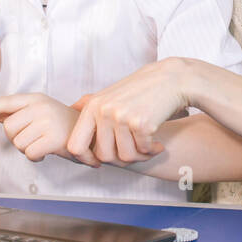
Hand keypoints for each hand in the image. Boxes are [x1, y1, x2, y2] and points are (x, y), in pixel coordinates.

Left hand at [0, 92, 81, 162]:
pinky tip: (47, 151)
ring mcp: (48, 121)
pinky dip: (36, 157)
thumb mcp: (40, 113)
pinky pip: (30, 153)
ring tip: (42, 143)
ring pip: (18, 143)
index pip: (6, 102)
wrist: (90, 133)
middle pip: (9, 128)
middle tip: (33, 138)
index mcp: (35, 99)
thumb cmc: (61, 124)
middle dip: (17, 138)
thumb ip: (17, 113)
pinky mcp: (54, 138)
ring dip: (28, 149)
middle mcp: (40, 106)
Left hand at [65, 59, 190, 165]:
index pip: (75, 145)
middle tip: (133, 153)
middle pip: (103, 155)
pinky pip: (142, 150)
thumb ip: (88, 104)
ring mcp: (122, 116)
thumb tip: (70, 110)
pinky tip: (157, 143)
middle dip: (120, 160)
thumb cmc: (140, 88)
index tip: (97, 163)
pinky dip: (151, 150)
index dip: (85, 159)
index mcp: (92, 106)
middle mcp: (104, 111)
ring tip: (147, 147)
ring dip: (139, 156)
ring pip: (125, 156)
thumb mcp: (108, 93)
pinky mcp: (141, 123)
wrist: (171, 78)